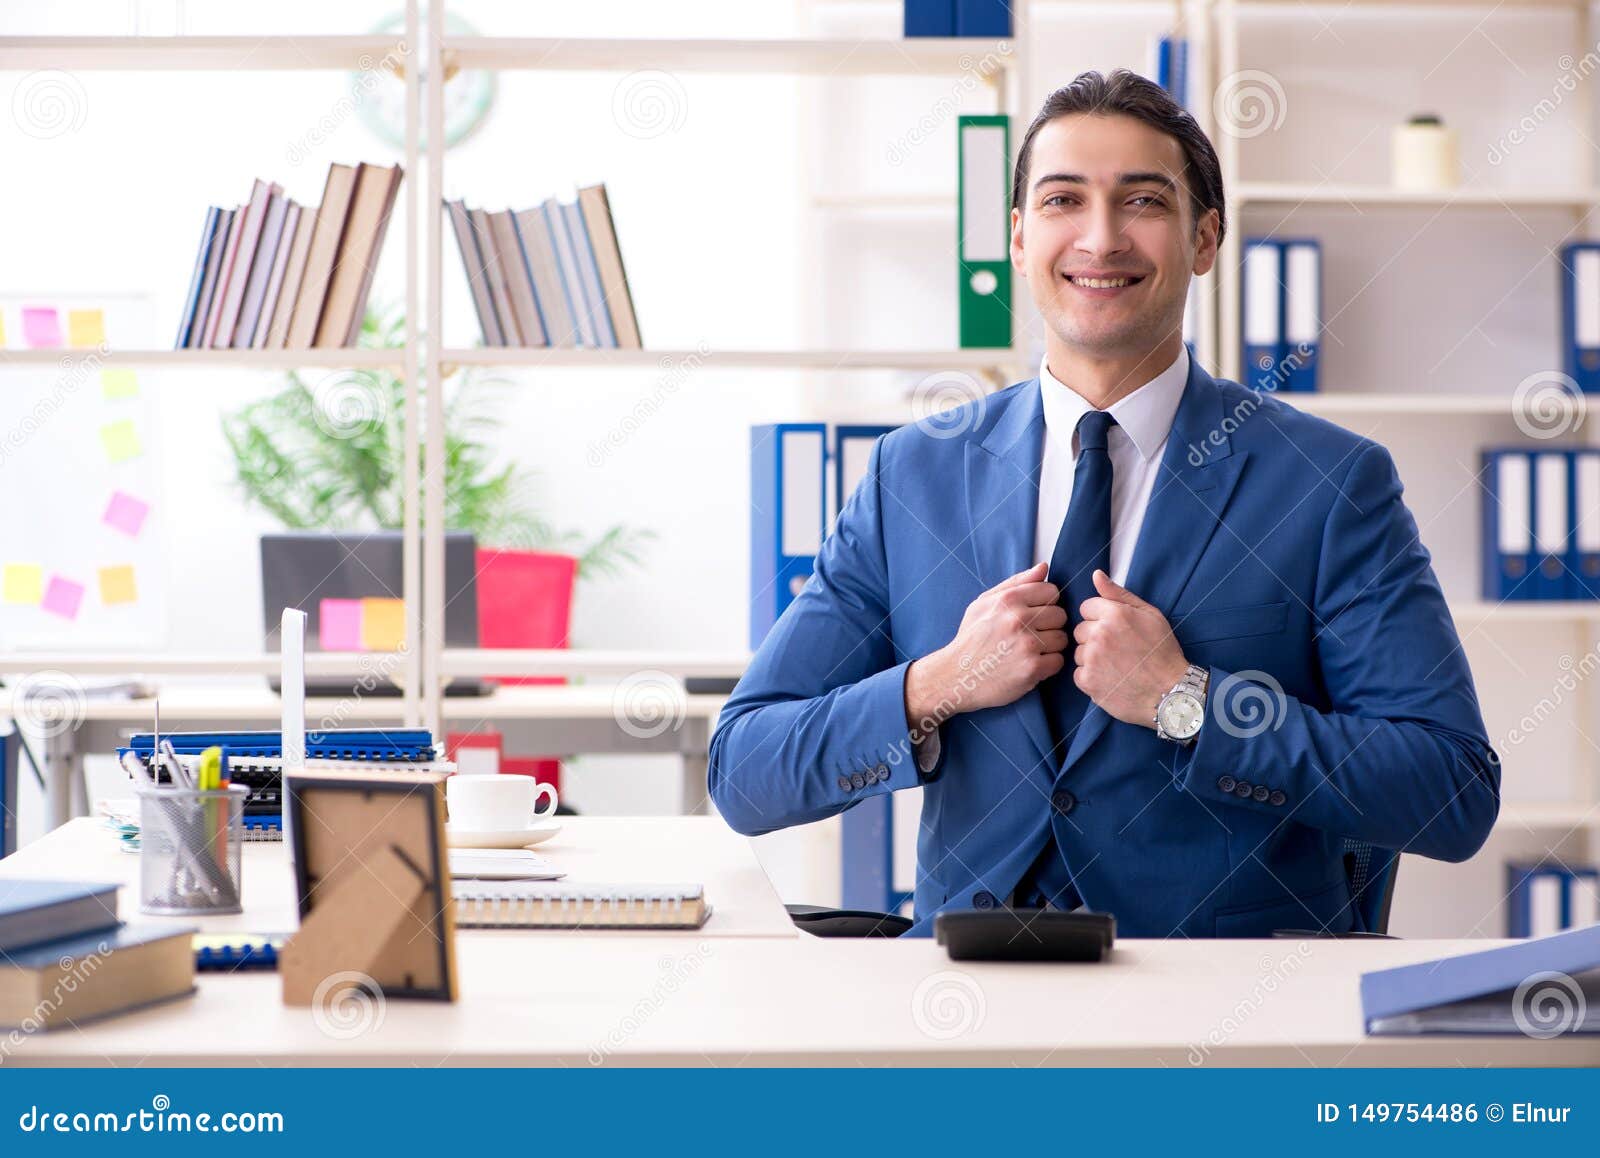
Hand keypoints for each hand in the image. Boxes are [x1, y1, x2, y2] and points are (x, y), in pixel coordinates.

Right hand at [904, 562, 1067, 731]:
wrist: (955, 676)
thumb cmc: (971, 639)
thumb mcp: (983, 604)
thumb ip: (1015, 583)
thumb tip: (1044, 567)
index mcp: (1008, 600)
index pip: (1051, 591)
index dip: (1044, 604)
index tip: (1031, 616)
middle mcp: (1019, 619)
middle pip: (1060, 615)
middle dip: (1049, 626)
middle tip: (1028, 637)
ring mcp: (1027, 644)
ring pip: (1062, 638)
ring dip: (1049, 647)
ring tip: (1028, 652)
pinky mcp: (1032, 668)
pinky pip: (1059, 661)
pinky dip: (1047, 666)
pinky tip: (1030, 666)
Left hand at [1073, 569, 1189, 728]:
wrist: (1170, 693)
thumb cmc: (1163, 653)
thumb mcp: (1150, 615)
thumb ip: (1119, 594)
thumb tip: (1096, 575)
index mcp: (1114, 614)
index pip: (1087, 607)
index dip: (1100, 617)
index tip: (1115, 629)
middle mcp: (1099, 634)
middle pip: (1080, 629)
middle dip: (1094, 637)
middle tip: (1118, 650)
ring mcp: (1092, 659)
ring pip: (1078, 652)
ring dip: (1092, 658)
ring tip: (1116, 665)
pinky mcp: (1087, 681)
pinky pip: (1078, 673)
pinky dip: (1091, 677)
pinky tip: (1111, 678)